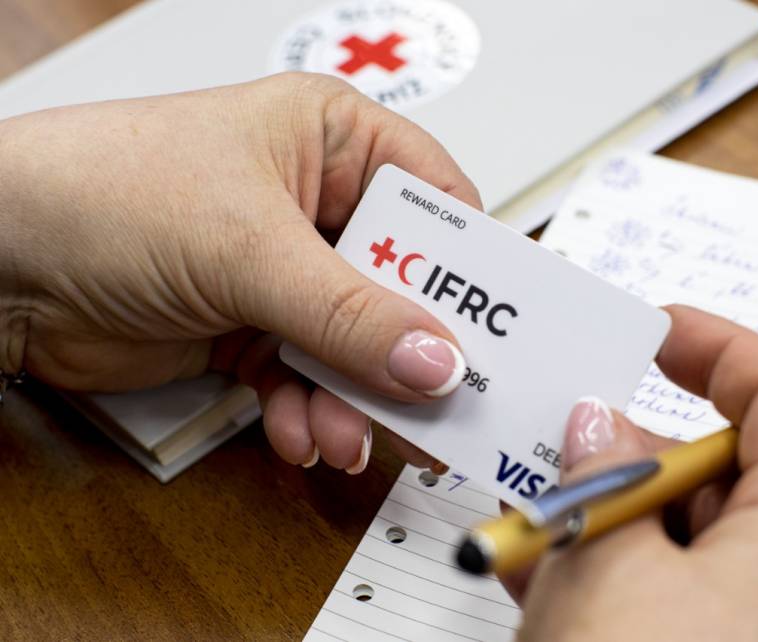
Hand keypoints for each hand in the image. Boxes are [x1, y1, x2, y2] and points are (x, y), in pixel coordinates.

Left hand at [0, 73, 479, 472]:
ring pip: (356, 344)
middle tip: (440, 404)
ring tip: (347, 434)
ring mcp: (283, 270)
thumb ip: (351, 313)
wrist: (0, 264)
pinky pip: (307, 377)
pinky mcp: (252, 327)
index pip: (433, 203)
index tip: (495, 332)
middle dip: (409, 351)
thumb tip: (436, 358)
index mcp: (330, 140)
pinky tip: (297, 431)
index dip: (467, 268)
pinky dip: (306, 411)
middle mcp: (313, 203)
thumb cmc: (104, 192)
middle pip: (401, 285)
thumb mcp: (250, 249)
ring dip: (355, 396)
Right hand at [510, 305, 757, 640]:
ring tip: (529, 508)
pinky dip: (611, 573)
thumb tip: (597, 427)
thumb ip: (605, 480)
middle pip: (727, 470)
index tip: (653, 331)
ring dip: (605, 518)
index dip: (721, 348)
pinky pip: (673, 598)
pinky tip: (540, 568)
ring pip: (687, 539)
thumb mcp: (608, 574)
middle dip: (633, 447)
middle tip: (557, 435)